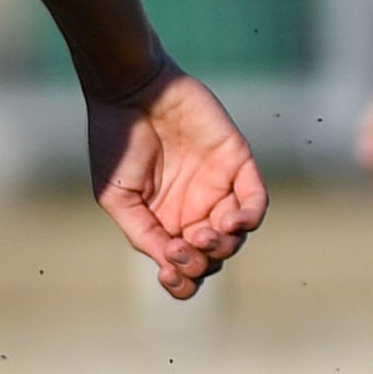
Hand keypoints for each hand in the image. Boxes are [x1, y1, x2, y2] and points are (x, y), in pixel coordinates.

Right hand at [92, 69, 267, 301]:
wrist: (131, 91)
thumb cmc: (116, 141)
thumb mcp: (116, 197)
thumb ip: (142, 233)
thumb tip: (169, 264)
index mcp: (164, 223)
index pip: (184, 268)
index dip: (182, 282)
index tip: (168, 270)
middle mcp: (193, 210)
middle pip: (212, 259)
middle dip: (200, 263)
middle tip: (182, 245)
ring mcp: (218, 189)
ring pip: (236, 237)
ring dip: (223, 245)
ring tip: (203, 232)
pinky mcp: (238, 165)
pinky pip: (256, 202)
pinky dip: (250, 218)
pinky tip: (233, 221)